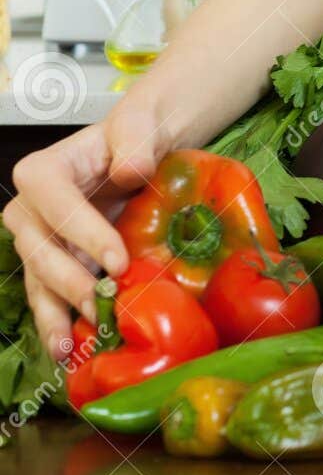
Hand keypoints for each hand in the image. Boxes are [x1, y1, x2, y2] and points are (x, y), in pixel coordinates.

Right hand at [3, 102, 168, 357]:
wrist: (140, 150)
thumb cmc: (137, 135)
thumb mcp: (140, 126)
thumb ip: (136, 141)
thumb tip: (131, 170)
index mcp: (44, 171)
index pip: (57, 205)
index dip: (83, 234)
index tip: (118, 262)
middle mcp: (29, 208)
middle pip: (39, 248)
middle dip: (68, 281)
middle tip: (99, 307)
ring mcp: (37, 238)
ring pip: (38, 279)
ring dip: (51, 315)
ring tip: (67, 348)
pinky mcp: (53, 261)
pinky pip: (49, 293)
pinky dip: (58, 320)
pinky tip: (69, 348)